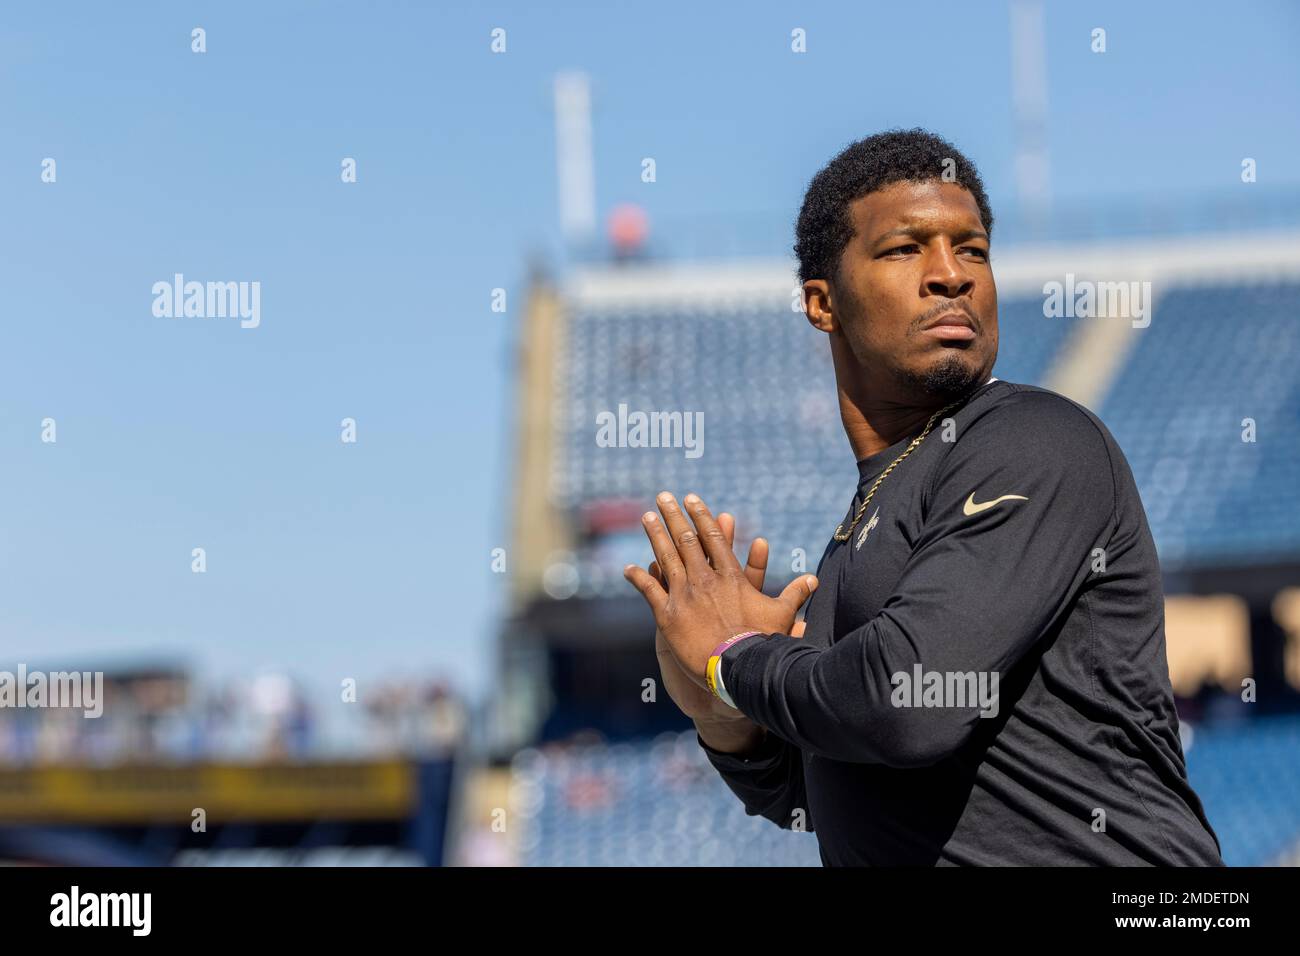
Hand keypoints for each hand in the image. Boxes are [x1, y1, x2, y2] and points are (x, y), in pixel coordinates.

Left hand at [625, 492, 817, 689]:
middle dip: (673, 516)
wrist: (738, 668)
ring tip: (646, 517)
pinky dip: (638, 578)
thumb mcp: (780, 615)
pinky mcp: (667, 616)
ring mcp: (684, 596)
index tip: (692, 499)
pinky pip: (649, 592)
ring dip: (655, 536)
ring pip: (665, 559)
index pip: (713, 539)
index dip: (702, 517)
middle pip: (686, 541)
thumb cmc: (762, 643)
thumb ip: (794, 595)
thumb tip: (813, 580)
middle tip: (662, 497)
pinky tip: (627, 568)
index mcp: (729, 577)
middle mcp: (704, 580)